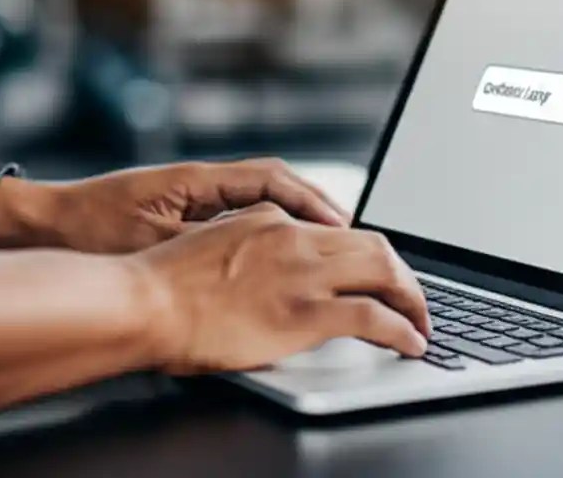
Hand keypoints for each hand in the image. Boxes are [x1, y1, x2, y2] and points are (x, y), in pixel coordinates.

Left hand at [0, 158, 348, 252]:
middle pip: (277, 186)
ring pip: (262, 202)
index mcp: (196, 181)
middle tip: (353, 238)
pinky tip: (282, 260)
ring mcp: (193, 197)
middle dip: (318, 211)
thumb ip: (203, 245)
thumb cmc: (86, 232)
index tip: (342, 225)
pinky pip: (241, 218)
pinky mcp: (183, 214)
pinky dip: (269, 233)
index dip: (313, 202)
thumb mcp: (149, 244)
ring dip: (297, 222)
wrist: (39, 223)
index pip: (272, 178)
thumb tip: (258, 252)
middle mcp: (200, 182)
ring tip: (331, 249)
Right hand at [129, 203, 430, 372]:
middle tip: (413, 300)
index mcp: (270, 220)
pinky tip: (411, 343)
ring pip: (385, 272)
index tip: (380, 275)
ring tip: (422, 323)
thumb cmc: (159, 286)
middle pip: (374, 245)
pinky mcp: (306, 312)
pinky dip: (403, 329)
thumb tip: (264, 275)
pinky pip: (375, 317)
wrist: (140, 302)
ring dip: (413, 300)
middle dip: (403, 275)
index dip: (369, 255)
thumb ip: (247, 251)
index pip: (340, 230)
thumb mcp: (210, 247)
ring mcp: (303, 273)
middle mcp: (294, 238)